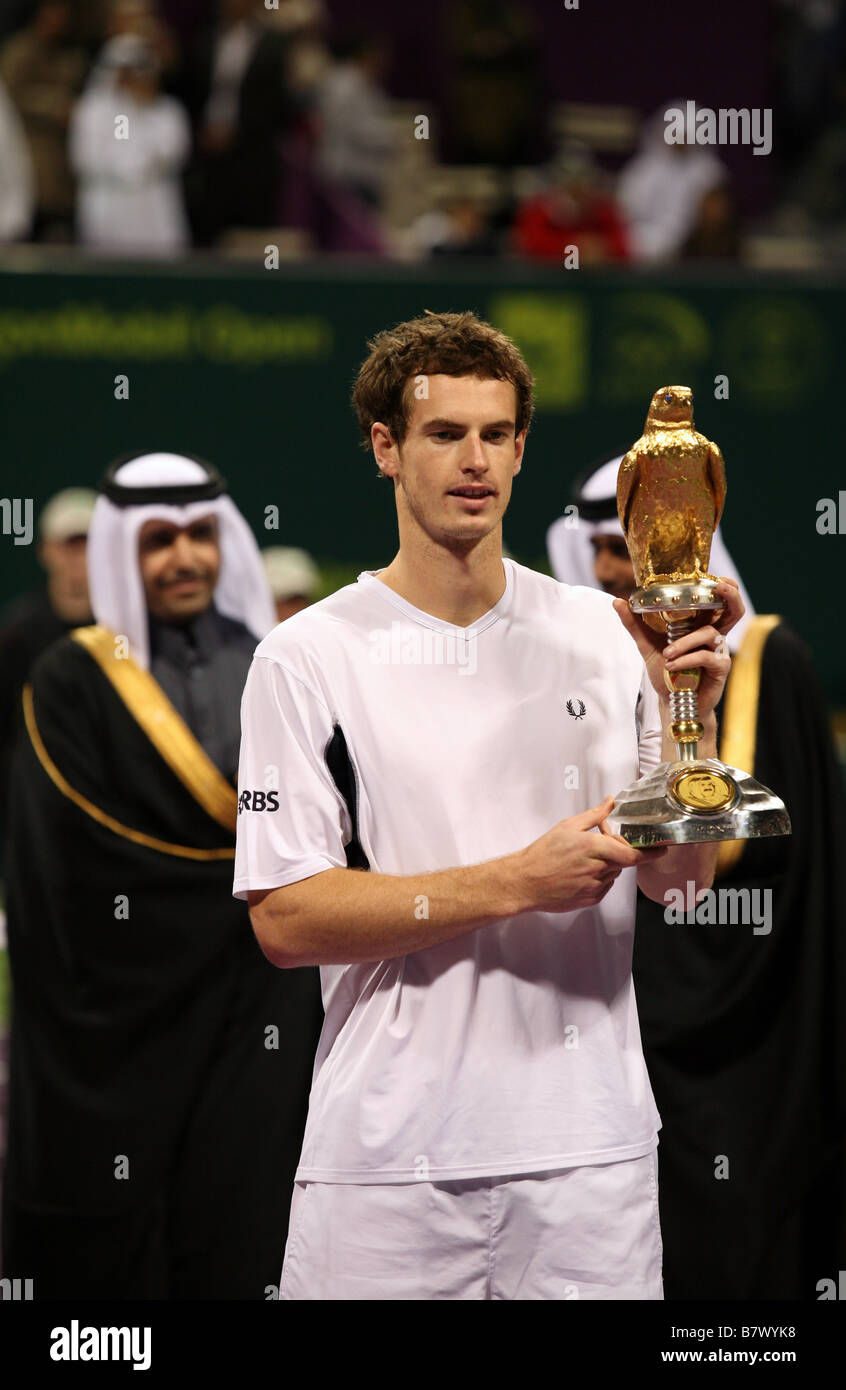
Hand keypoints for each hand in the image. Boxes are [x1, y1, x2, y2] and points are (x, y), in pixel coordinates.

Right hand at [518, 795, 660, 911]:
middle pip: (623, 862)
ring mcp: (594, 886)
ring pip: (613, 874)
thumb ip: (593, 816)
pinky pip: (604, 887)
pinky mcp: (590, 899)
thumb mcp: (567, 827)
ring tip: (583, 860)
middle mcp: (596, 868)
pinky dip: (600, 878)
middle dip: (619, 853)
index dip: (650, 853)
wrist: (525, 882)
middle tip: (604, 847)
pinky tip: (580, 873)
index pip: (630, 853)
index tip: (661, 849)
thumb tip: (609, 802)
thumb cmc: (542, 854)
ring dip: (607, 865)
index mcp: (592, 846)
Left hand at [612, 577, 742, 718]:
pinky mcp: (720, 667)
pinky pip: (705, 656)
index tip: (717, 577)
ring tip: (666, 655)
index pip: (716, 601)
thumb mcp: (647, 645)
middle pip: (734, 610)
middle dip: (730, 596)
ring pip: (707, 634)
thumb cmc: (666, 672)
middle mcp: (713, 634)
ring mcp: (719, 651)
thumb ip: (634, 624)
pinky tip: (672, 666)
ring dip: (684, 643)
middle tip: (720, 587)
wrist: (671, 701)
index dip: (723, 587)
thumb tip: (616, 601)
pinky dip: (686, 659)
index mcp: (700, 625)